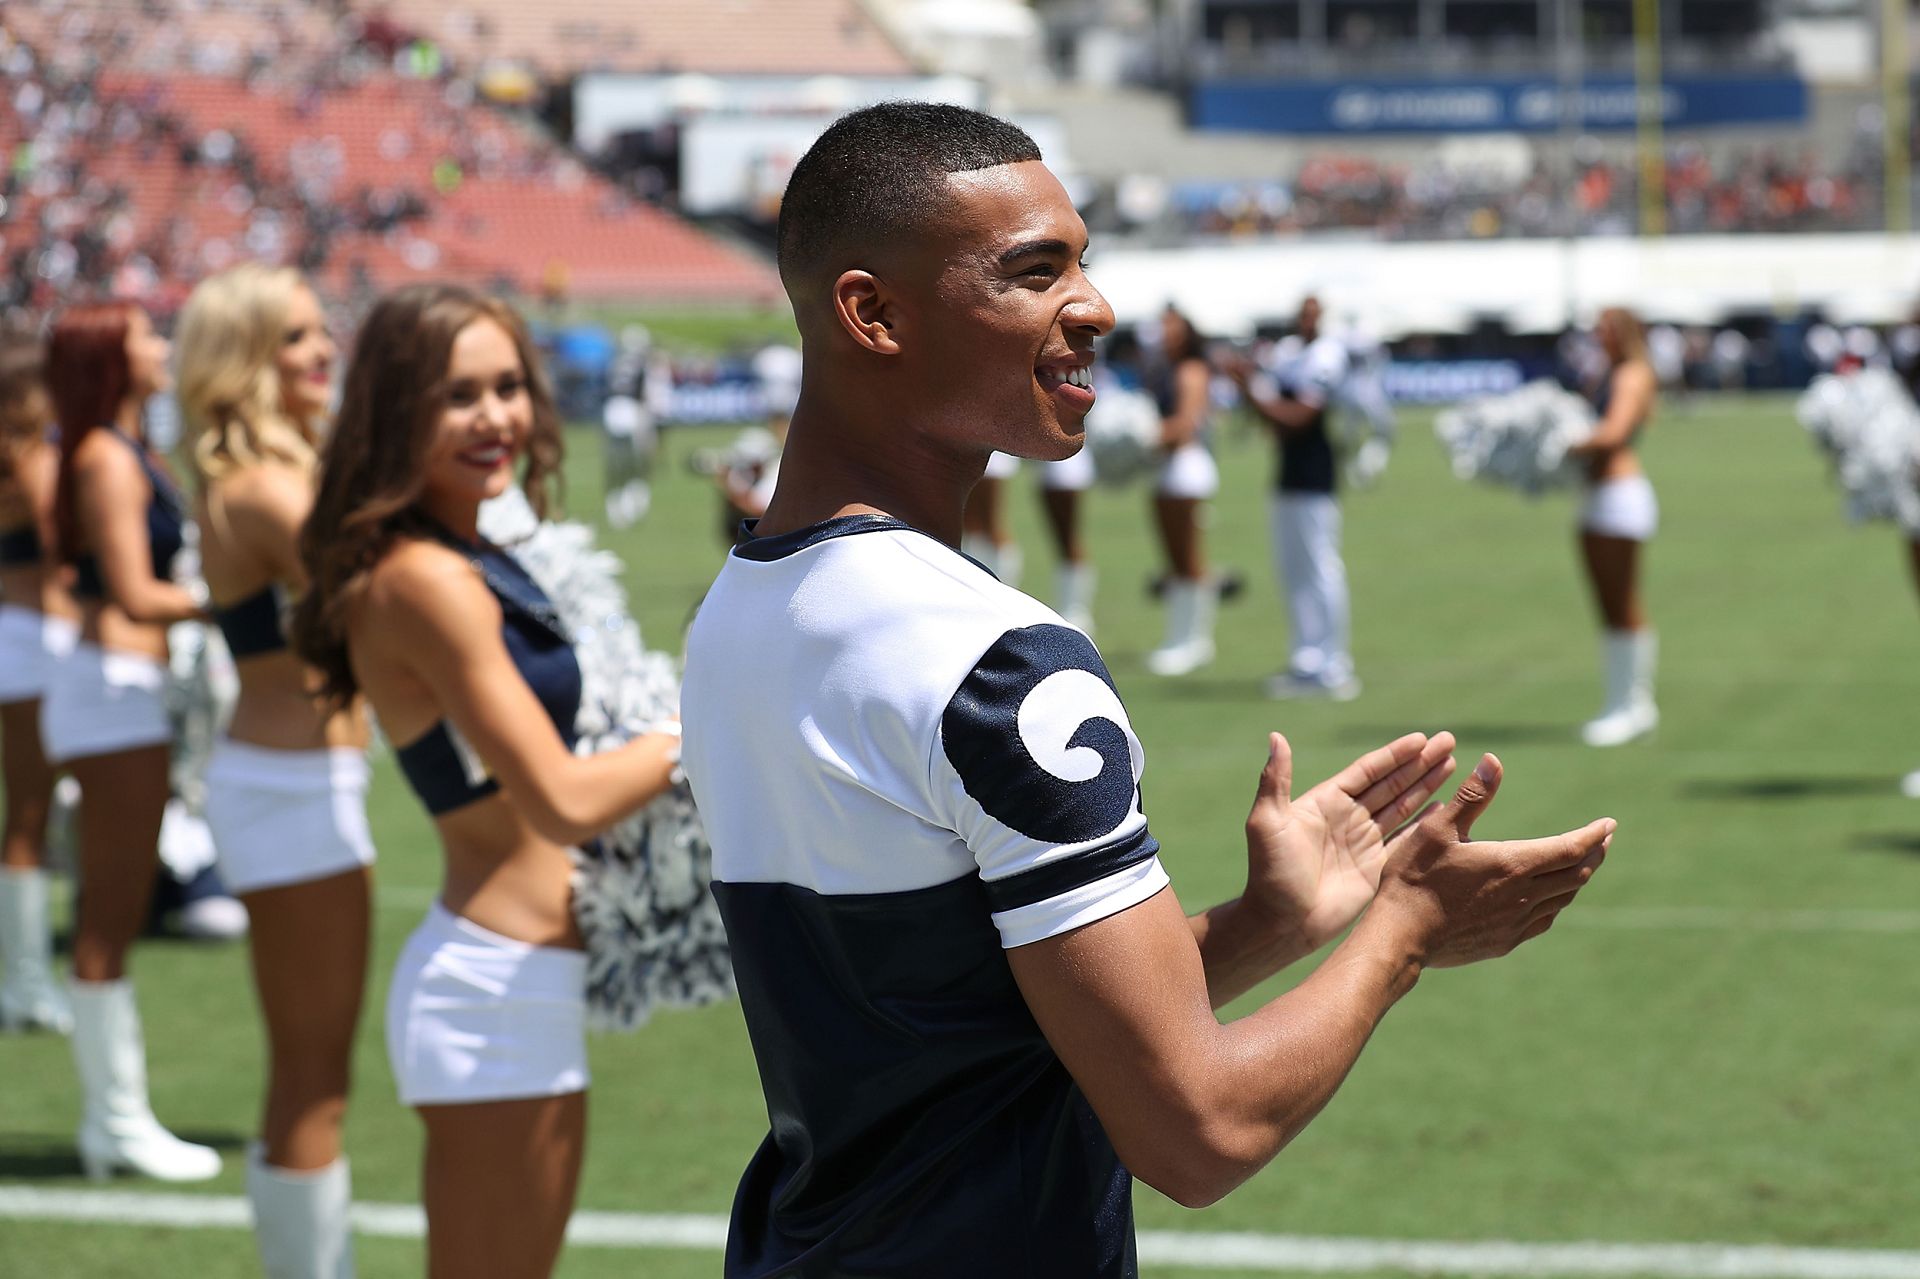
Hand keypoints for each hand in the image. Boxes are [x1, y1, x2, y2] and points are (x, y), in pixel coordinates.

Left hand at [1242, 732, 1458, 951]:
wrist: (1280, 921)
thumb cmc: (1270, 871)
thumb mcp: (1268, 821)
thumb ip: (1276, 780)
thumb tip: (1277, 735)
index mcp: (1326, 801)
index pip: (1368, 771)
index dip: (1395, 755)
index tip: (1422, 739)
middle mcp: (1348, 817)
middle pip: (1392, 783)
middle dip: (1420, 763)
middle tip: (1449, 742)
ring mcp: (1363, 842)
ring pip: (1403, 806)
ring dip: (1427, 786)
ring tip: (1453, 764)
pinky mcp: (1375, 867)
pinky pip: (1405, 839)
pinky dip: (1425, 823)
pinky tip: (1443, 807)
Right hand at [1374, 754, 1613, 967]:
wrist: (1401, 936)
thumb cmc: (1414, 878)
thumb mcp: (1437, 829)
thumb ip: (1472, 796)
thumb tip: (1494, 759)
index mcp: (1513, 864)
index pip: (1571, 848)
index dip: (1594, 835)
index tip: (1609, 823)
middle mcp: (1523, 896)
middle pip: (1577, 874)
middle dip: (1595, 853)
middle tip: (1603, 839)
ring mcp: (1516, 922)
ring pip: (1563, 898)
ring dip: (1578, 878)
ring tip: (1582, 863)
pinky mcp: (1505, 941)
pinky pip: (1544, 920)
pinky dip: (1557, 902)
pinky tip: (1551, 898)